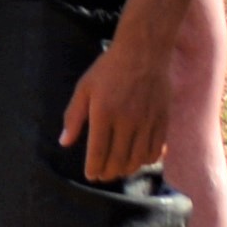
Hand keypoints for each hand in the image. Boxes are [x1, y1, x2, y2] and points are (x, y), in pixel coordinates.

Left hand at [62, 20, 177, 183]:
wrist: (144, 51)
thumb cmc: (109, 68)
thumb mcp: (85, 87)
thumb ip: (74, 116)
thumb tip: (64, 142)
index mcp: (103, 113)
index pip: (98, 152)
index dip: (94, 168)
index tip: (90, 175)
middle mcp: (126, 120)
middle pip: (118, 160)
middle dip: (108, 173)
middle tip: (103, 175)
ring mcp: (146, 122)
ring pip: (137, 159)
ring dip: (126, 170)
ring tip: (118, 170)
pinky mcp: (162, 121)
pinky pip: (155, 151)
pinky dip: (146, 160)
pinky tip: (137, 159)